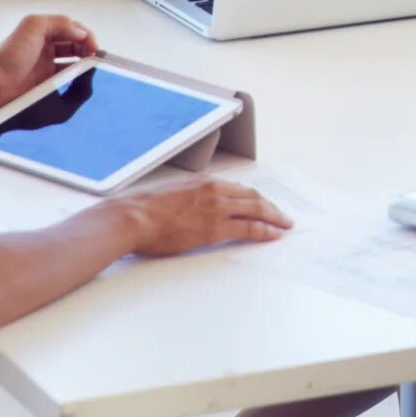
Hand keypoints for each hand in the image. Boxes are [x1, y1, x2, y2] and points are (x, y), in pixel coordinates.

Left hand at [0, 14, 97, 103]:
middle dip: (87, 46)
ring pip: (73, 59)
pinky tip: (80, 76)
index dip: (85, 34)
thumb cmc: (11, 54)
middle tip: (93, 56)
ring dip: (83, 60)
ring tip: (89, 66)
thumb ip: (60, 22)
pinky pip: (66, 76)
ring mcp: (46, 64)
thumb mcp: (33, 26)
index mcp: (43, 31)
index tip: (92, 45)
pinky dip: (76, 75)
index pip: (72, 28)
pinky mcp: (46, 81)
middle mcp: (46, 46)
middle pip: (75, 43)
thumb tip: (81, 33)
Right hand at [109, 175, 290, 256]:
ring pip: (256, 210)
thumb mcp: (169, 193)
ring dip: (274, 217)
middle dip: (271, 207)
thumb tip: (192, 206)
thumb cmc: (140, 209)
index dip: (254, 197)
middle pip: (253, 197)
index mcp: (203, 182)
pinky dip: (265, 230)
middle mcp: (214, 191)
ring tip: (285, 225)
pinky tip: (274, 234)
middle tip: (282, 215)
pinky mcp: (214, 228)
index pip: (238, 188)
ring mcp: (216, 208)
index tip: (264, 203)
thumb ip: (187, 196)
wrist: (130, 217)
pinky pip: (248, 228)